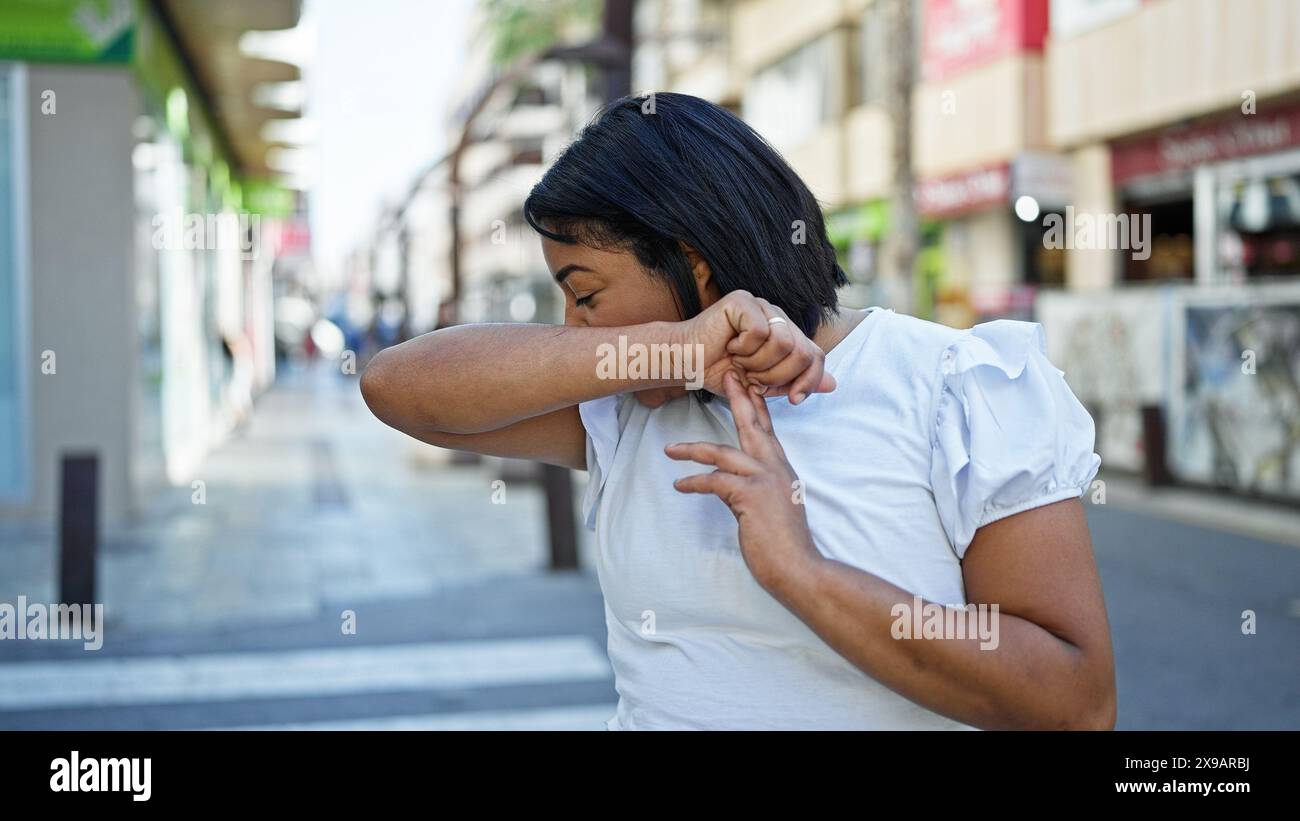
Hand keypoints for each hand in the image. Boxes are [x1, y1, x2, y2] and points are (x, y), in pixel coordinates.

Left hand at [664, 370, 824, 594]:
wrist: (798, 568)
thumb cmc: (784, 544)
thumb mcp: (775, 508)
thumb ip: (757, 491)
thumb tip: (733, 487)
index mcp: (782, 470)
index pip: (768, 430)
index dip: (757, 406)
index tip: (748, 384)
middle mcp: (776, 468)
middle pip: (752, 425)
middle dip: (738, 399)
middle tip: (727, 375)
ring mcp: (764, 480)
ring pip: (723, 452)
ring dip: (693, 449)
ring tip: (669, 450)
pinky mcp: (750, 496)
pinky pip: (714, 480)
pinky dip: (694, 482)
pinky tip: (680, 485)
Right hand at [675, 290, 836, 403]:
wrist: (686, 363)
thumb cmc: (719, 372)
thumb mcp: (763, 384)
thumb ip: (795, 381)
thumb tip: (834, 384)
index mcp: (785, 332)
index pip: (815, 354)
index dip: (809, 380)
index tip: (794, 400)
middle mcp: (776, 315)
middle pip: (802, 351)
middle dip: (779, 376)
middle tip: (754, 379)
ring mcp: (760, 305)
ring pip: (783, 342)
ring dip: (760, 363)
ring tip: (741, 362)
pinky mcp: (742, 300)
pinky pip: (760, 331)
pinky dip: (744, 348)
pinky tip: (729, 346)